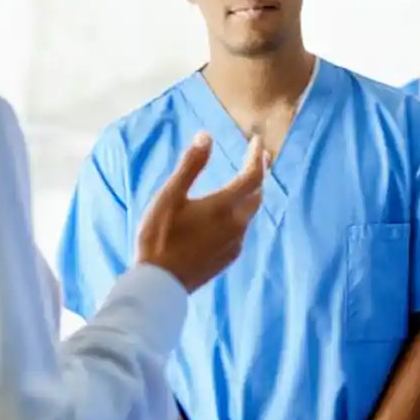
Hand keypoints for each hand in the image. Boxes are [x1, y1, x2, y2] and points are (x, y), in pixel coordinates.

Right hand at [136, 132, 265, 291]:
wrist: (160, 283)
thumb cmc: (159, 237)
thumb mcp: (169, 196)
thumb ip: (191, 166)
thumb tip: (206, 136)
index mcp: (224, 206)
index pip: (252, 175)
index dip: (257, 156)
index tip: (258, 140)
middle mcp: (237, 224)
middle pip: (257, 194)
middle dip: (260, 173)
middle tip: (260, 157)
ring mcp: (235, 243)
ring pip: (250, 213)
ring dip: (251, 194)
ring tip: (246, 182)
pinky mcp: (228, 257)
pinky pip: (242, 230)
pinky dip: (241, 214)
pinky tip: (229, 215)